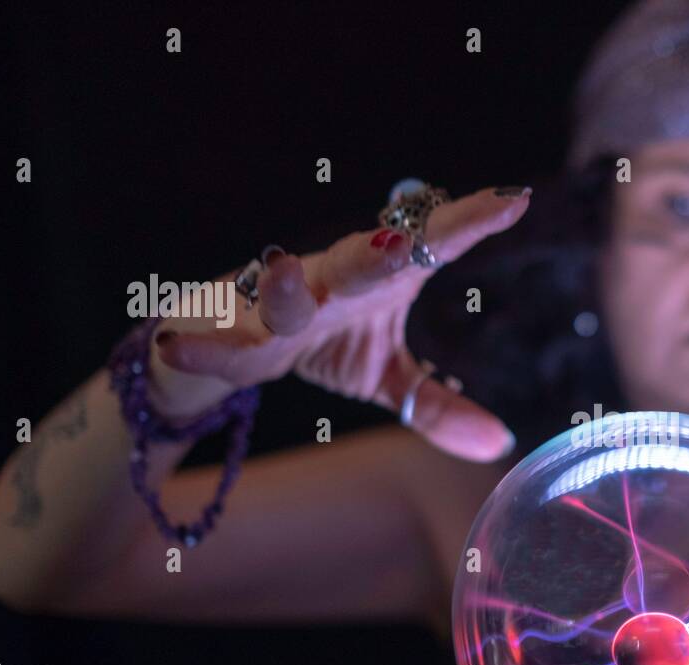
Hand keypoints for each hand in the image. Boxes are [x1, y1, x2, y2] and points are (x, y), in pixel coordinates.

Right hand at [147, 186, 531, 461]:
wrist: (229, 345)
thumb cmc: (322, 340)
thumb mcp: (384, 375)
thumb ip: (436, 405)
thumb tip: (500, 442)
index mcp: (377, 277)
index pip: (429, 245)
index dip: (469, 223)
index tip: (513, 198)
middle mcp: (330, 280)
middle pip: (362, 260)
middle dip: (386, 248)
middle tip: (414, 235)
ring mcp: (275, 305)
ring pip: (281, 295)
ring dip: (282, 288)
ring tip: (283, 269)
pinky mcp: (228, 336)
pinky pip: (218, 346)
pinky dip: (200, 349)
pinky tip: (175, 344)